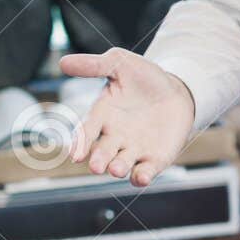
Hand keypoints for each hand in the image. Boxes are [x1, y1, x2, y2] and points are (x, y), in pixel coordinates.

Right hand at [60, 48, 195, 186]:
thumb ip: (93, 65)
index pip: (86, 131)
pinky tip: (140, 177)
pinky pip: (146, 170)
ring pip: (122, 164)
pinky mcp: (155, 158)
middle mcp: (114, 137)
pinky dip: (142, 177)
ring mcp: (134, 149)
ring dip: (118, 168)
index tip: (75, 154)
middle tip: (96, 166)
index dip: (80, 143)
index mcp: (102, 115)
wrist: (176, 90)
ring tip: (116, 170)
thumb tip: (63, 61)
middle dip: (99, 159)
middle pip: (103, 152)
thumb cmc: (143, 77)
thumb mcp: (119, 63)